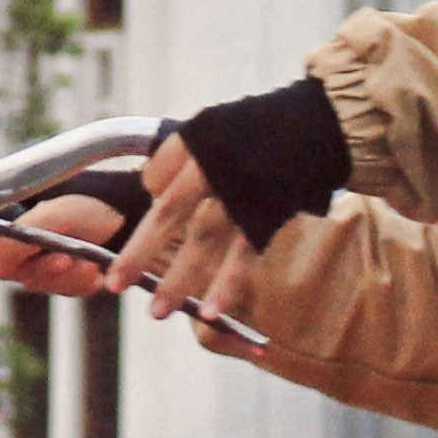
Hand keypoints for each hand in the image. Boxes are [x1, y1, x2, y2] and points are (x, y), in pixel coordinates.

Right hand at [0, 194, 135, 294]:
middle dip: (37, 267)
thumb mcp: (56, 218)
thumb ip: (17, 241)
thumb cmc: (103, 203)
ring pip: (35, 283)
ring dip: (61, 277)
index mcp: (13, 208)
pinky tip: (96, 271)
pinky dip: (78, 283)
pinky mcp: (71, 271)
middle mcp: (25, 232)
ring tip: (87, 263)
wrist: (148, 214)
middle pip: (6, 268)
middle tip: (65, 259)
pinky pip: (62, 290)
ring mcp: (47, 252)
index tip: (0, 262)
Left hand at [99, 142, 267, 351]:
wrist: (322, 125)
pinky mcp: (269, 215)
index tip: (149, 200)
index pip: (157, 174)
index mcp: (200, 142)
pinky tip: (210, 312)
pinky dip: (227, 284)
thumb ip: (179, 155)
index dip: (147, 193)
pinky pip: (244, 255)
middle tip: (115, 283)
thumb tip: (150, 189)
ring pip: (205, 240)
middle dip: (140, 251)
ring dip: (180, 279)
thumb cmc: (258, 130)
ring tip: (157, 312)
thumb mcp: (214, 125)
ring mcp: (244, 193)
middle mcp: (218, 166)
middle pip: (170, 212)